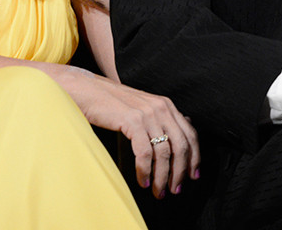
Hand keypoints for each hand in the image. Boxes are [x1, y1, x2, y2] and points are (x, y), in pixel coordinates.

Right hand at [59, 68, 200, 198]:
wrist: (87, 91)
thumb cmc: (111, 103)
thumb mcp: (142, 108)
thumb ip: (160, 120)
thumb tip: (177, 135)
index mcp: (166, 105)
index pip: (190, 134)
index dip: (194, 157)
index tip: (193, 175)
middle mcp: (161, 108)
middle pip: (181, 146)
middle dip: (179, 172)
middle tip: (174, 189)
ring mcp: (147, 114)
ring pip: (164, 152)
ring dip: (162, 176)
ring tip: (158, 190)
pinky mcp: (132, 121)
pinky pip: (145, 153)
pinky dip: (145, 171)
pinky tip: (142, 180)